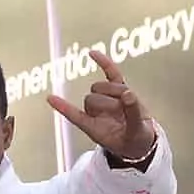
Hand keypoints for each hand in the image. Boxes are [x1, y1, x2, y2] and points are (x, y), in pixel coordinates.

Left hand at [48, 49, 158, 163]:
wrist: (143, 138)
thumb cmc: (135, 140)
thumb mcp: (135, 132)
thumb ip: (133, 114)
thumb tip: (128, 93)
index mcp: (94, 128)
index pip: (75, 116)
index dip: (63, 107)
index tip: (49, 97)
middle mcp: (96, 113)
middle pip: (91, 98)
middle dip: (109, 104)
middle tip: (121, 114)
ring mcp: (108, 100)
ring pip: (101, 87)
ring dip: (114, 92)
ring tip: (127, 105)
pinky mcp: (120, 90)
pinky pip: (110, 73)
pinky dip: (103, 63)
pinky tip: (91, 53)